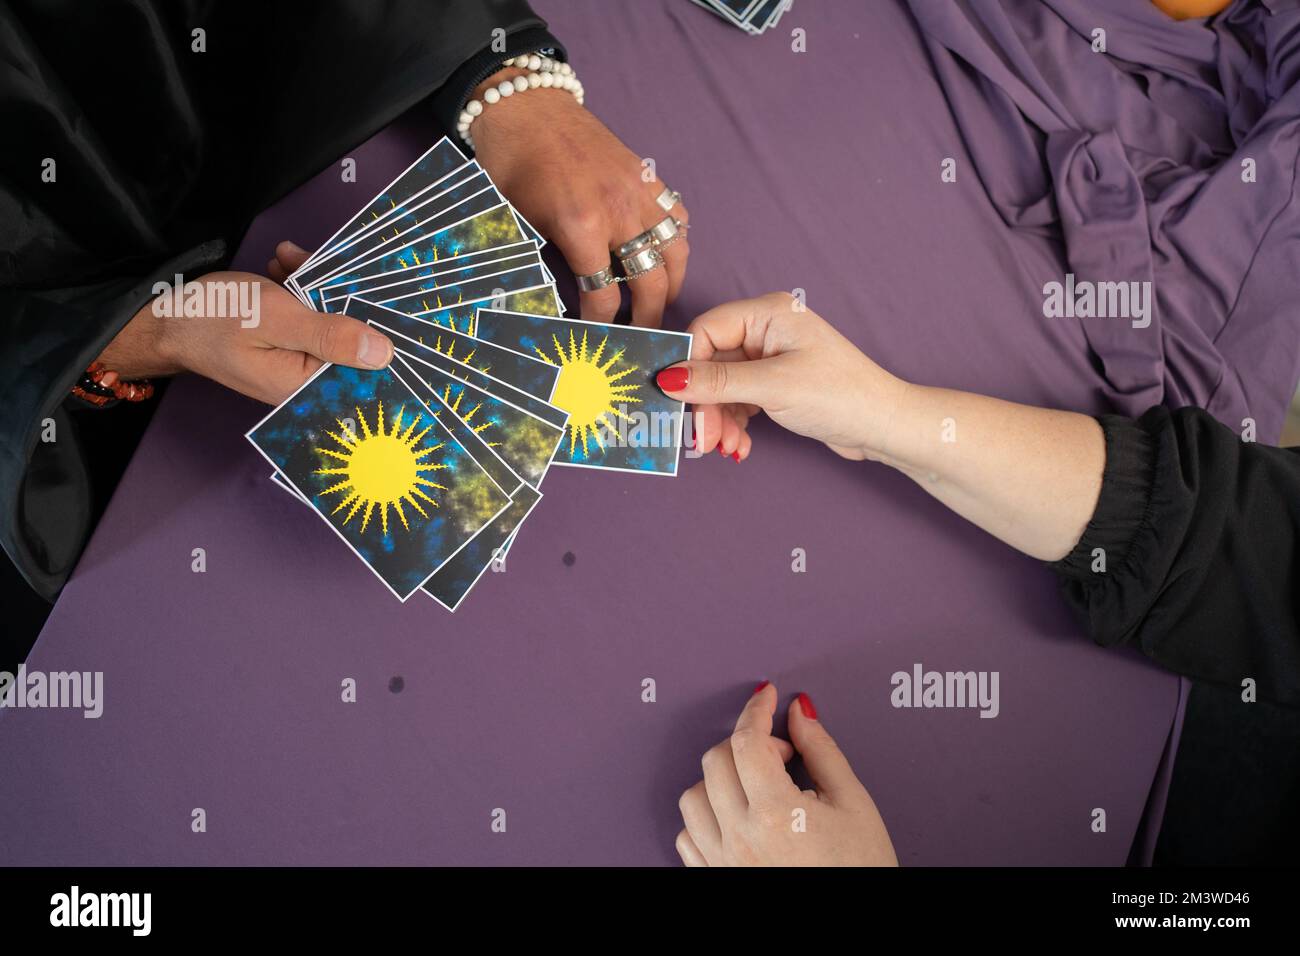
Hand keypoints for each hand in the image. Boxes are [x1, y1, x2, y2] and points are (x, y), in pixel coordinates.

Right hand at [103, 243, 393, 404]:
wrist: (163, 318)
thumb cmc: (214, 319)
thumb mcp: (277, 321)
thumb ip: (330, 336)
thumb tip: (384, 353)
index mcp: (310, 386)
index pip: (364, 365)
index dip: (375, 326)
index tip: (381, 292)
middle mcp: (308, 378)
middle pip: (350, 336)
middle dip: (338, 294)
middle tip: (314, 263)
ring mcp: (297, 358)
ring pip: (330, 316)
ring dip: (315, 282)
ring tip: (286, 260)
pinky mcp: (286, 339)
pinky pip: (308, 311)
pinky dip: (298, 284)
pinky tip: (280, 263)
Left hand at [470, 66, 688, 326]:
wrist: (526, 104)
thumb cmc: (511, 163)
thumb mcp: (516, 220)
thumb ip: (543, 262)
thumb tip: (554, 308)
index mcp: (581, 226)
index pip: (604, 296)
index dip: (601, 326)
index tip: (598, 339)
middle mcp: (619, 212)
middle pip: (651, 282)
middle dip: (649, 318)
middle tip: (644, 338)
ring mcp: (639, 192)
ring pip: (677, 251)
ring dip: (673, 283)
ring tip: (661, 303)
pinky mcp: (647, 175)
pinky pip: (677, 216)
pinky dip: (676, 241)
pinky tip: (665, 257)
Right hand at [656, 293, 906, 460]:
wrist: (884, 426)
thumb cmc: (840, 396)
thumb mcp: (772, 387)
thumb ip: (717, 381)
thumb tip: (669, 379)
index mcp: (768, 313)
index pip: (706, 331)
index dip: (688, 367)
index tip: (677, 403)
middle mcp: (767, 330)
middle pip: (712, 363)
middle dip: (706, 405)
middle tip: (704, 439)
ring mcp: (772, 357)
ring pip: (723, 386)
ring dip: (719, 420)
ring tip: (727, 447)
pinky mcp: (776, 384)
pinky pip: (739, 400)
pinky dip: (735, 424)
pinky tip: (740, 446)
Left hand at [676, 683, 897, 866]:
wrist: (858, 923)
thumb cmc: (861, 870)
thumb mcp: (853, 802)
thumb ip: (821, 750)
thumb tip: (799, 712)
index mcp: (777, 814)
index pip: (747, 741)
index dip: (756, 709)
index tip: (765, 696)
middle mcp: (742, 839)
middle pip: (715, 761)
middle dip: (746, 744)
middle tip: (780, 753)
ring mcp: (724, 862)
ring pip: (693, 796)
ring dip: (721, 779)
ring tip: (758, 786)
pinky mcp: (715, 878)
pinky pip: (687, 835)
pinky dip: (706, 816)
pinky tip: (736, 814)